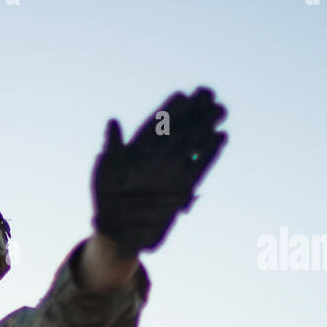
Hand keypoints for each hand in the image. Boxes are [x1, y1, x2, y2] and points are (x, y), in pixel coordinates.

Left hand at [91, 86, 227, 254]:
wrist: (119, 232)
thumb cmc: (107, 199)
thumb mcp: (105, 172)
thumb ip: (112, 148)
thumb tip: (112, 123)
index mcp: (139, 148)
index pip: (159, 122)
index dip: (172, 109)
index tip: (184, 95)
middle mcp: (158, 156)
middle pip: (180, 128)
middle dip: (195, 111)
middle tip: (209, 94)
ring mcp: (172, 170)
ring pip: (193, 143)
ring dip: (206, 126)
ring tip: (220, 110)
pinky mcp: (183, 187)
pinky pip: (200, 166)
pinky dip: (210, 153)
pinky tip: (221, 137)